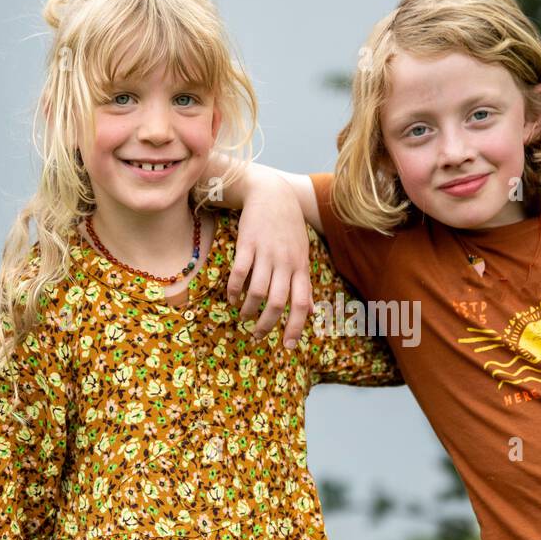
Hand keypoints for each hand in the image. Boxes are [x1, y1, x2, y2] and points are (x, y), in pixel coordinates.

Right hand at [227, 174, 311, 348]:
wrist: (273, 194)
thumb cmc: (289, 227)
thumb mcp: (302, 253)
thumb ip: (303, 279)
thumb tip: (308, 309)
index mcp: (301, 267)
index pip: (302, 304)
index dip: (296, 327)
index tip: (287, 345)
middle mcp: (286, 263)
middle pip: (278, 303)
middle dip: (268, 324)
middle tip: (258, 335)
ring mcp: (266, 253)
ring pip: (258, 291)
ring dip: (250, 309)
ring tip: (245, 316)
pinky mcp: (248, 244)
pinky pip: (240, 273)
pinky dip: (235, 290)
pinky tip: (232, 298)